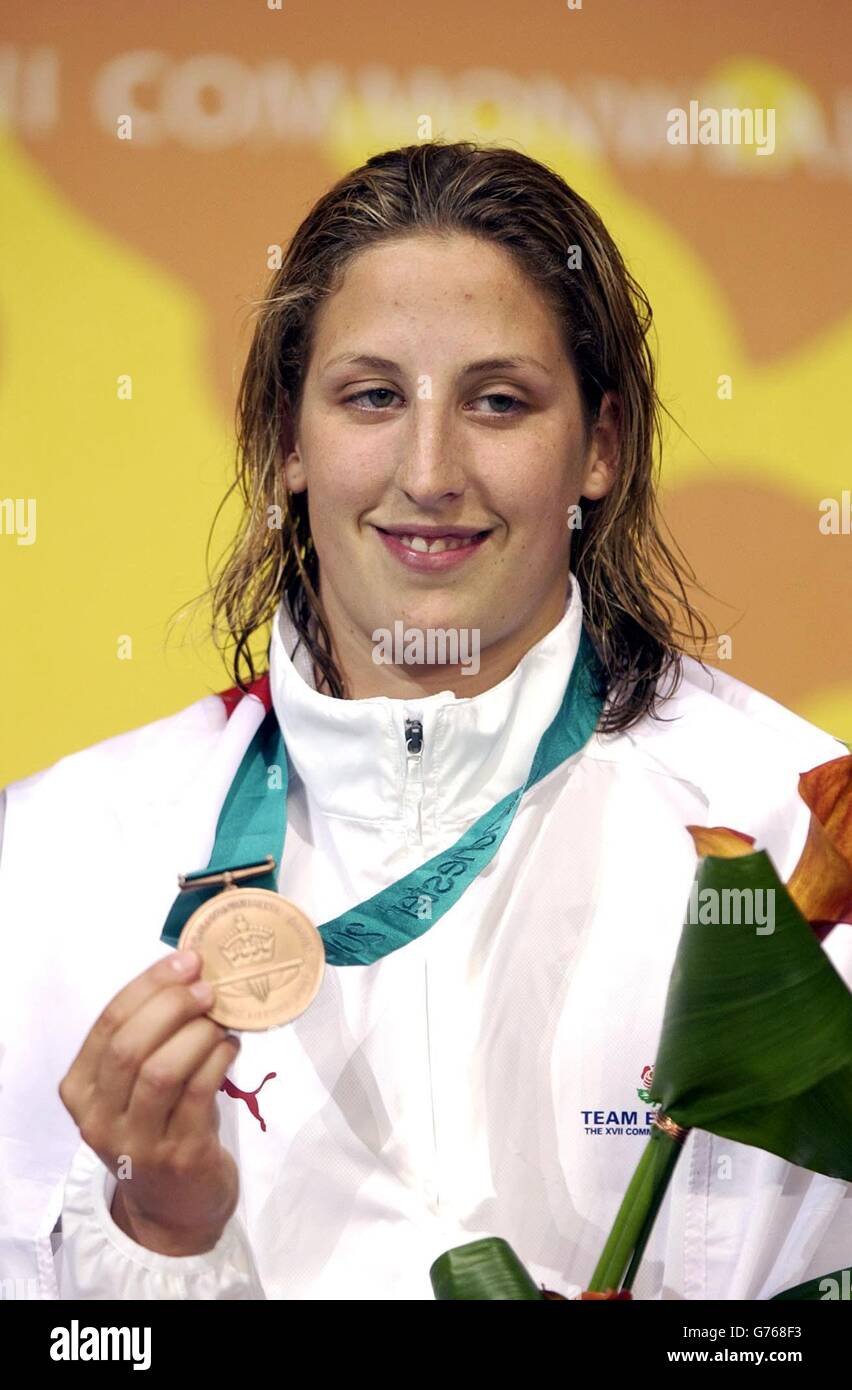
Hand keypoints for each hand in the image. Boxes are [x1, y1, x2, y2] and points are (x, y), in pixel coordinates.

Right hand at [59, 949, 240, 1254]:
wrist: (174, 1205)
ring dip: (198, 1034)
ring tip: (221, 1021)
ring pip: (162, 1071)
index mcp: (80, 1090)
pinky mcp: (179, 1156)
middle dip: (172, 1006)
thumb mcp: (134, 1087)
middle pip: (129, 1047)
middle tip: (208, 988)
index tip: (186, 960)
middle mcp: (99, 1118)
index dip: (148, 986)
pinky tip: (230, 1047)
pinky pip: (199, 1094)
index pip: (107, 1024)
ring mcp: (137, 1143)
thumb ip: (148, 1036)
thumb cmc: (158, 1125)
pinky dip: (218, 1059)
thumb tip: (192, 972)